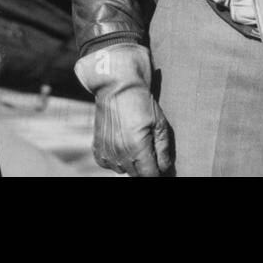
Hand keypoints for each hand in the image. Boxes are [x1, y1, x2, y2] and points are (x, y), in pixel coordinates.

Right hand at [75, 44, 173, 176]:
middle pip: (136, 174)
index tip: (160, 166)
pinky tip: (121, 144)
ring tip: (135, 143)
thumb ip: (163, 149)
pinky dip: (116, 159)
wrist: (116, 87)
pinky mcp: (97, 149)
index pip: (149, 175)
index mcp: (137, 149)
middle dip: (145, 167)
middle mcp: (120, 154)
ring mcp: (107, 153)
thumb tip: (165, 168)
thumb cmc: (141, 102)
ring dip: (130, 163)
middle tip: (148, 150)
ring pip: (123, 170)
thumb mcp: (159, 123)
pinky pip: (109, 164)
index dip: (157, 172)